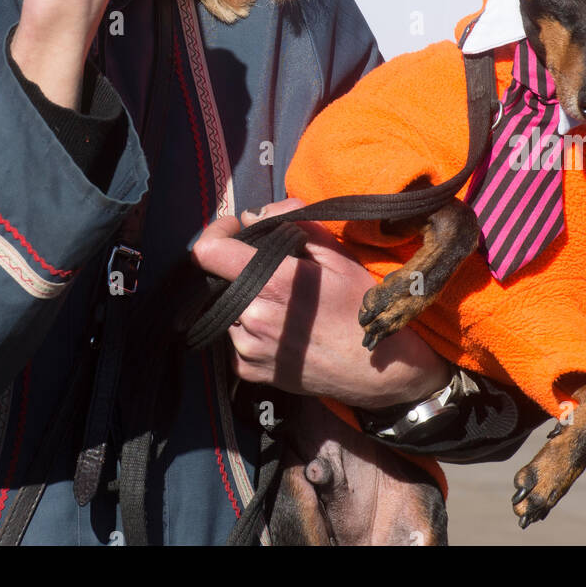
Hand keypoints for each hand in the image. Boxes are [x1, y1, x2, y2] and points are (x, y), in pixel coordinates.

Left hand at [191, 199, 454, 411]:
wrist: (376, 371)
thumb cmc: (359, 306)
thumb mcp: (337, 255)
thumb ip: (294, 222)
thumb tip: (253, 214)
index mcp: (272, 283)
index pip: (208, 252)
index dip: (217, 232)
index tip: (236, 228)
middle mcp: (253, 317)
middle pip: (219, 278)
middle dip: (238, 266)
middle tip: (271, 268)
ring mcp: (249, 349)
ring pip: (227, 308)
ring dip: (244, 298)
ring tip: (280, 302)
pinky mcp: (250, 372)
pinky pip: (235, 339)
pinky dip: (249, 328)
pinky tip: (279, 328)